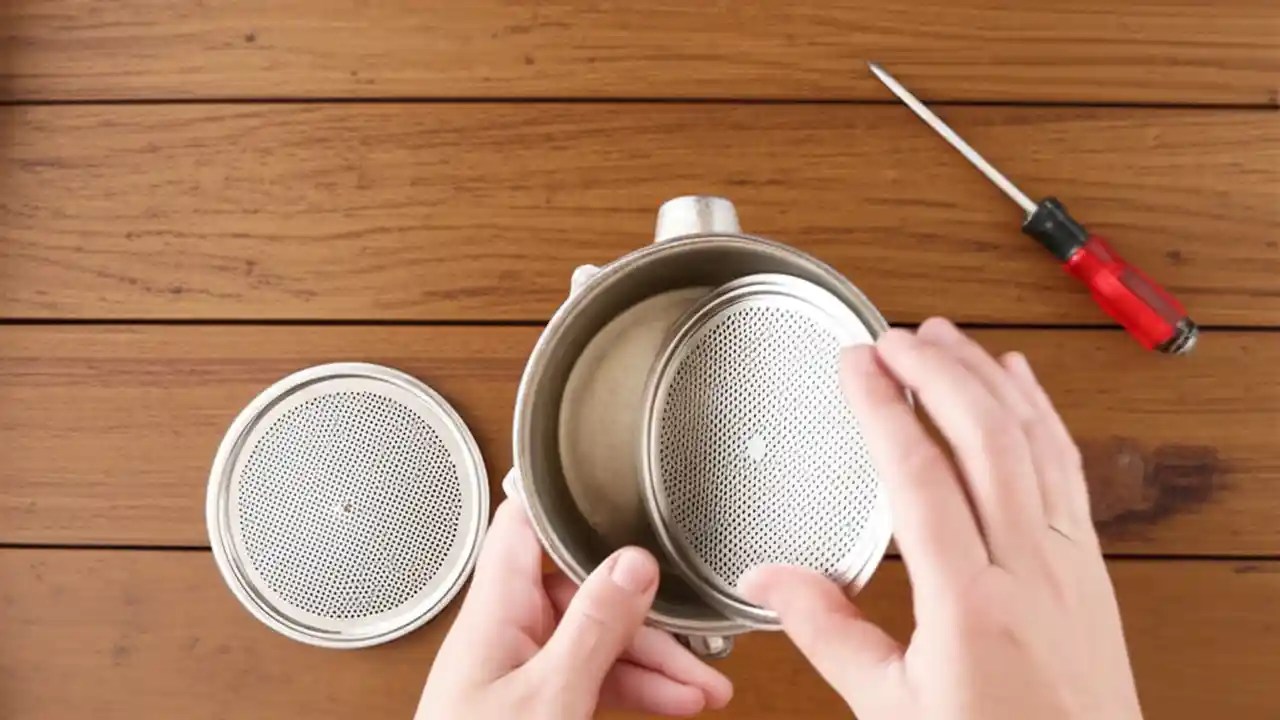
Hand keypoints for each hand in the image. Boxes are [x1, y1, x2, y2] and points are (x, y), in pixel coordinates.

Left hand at [416, 500, 732, 719]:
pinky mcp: (537, 701)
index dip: (567, 502)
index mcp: (495, 611)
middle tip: (694, 641)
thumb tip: (630, 565)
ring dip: (652, 662)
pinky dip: (634, 689)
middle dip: (644, 616)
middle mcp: (507, 632)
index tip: (618, 490)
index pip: (525, 526)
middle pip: (583, 592)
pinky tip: (674, 703)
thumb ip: (593, 626)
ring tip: (704, 691)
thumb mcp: (551, 695)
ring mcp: (522, 669)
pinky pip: (593, 677)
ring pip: (597, 641)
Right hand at [740, 318, 1142, 719]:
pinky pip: (1069, 467)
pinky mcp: (1092, 567)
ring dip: (988, 378)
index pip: (919, 474)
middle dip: (937, 370)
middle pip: (986, 436)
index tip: (857, 363)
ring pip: (1034, 440)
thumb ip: (827, 634)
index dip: (882, 407)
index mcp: (969, 604)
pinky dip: (1042, 414)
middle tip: (895, 335)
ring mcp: (1071, 562)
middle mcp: (1030, 568)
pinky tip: (1022, 386)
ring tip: (948, 337)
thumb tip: (770, 581)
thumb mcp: (891, 709)